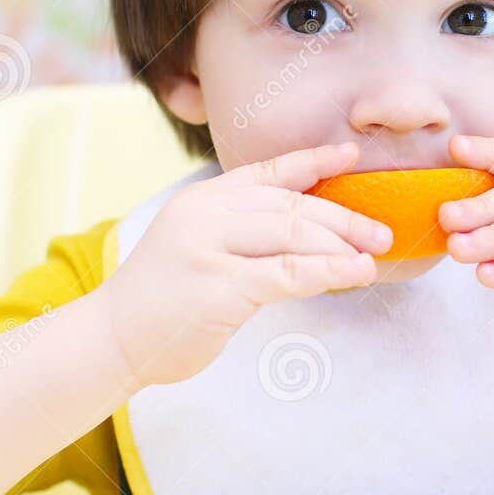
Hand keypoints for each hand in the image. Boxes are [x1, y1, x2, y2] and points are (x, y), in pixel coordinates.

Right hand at [101, 142, 390, 387]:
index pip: (268, 172)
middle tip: (381, 232)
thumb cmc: (162, 300)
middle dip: (343, 217)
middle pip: (290, 205)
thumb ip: (241, 233)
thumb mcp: (196, 247)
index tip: (351, 156)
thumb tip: (306, 234)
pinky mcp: (218, 285)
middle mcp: (205, 214)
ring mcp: (209, 247)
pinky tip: (354, 274)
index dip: (314, 161)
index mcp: (203, 200)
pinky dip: (327, 272)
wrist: (113, 338)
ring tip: (374, 255)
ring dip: (341, 244)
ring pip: (292, 233)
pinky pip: (286, 273)